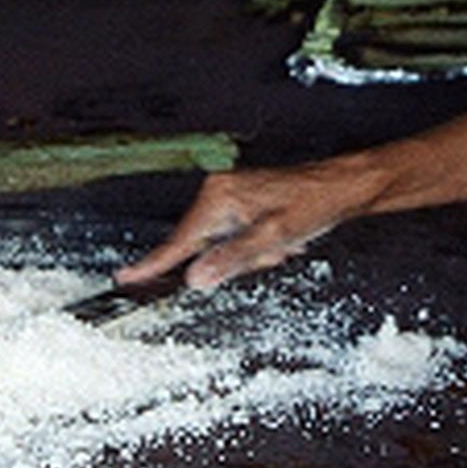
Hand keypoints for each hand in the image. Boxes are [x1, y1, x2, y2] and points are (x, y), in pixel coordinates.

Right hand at [117, 155, 390, 290]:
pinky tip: (281, 238)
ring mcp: (229, 195)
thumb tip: (195, 278)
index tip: (125, 280)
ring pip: (222, 246)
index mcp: (218, 196)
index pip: (179, 241)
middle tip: (273, 250)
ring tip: (282, 241)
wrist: (341, 188)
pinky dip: (257, 246)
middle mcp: (217, 191)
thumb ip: (232, 259)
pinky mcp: (241, 202)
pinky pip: (235, 237)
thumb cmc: (313, 205)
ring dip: (252, 254)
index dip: (153, 264)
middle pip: (204, 247)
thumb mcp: (274, 237)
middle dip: (237, 260)